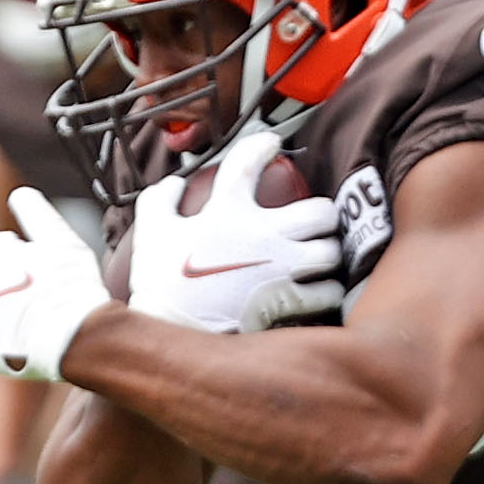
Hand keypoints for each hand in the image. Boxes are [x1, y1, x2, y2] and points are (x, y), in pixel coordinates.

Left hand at [0, 189, 110, 382]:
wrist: (76, 336)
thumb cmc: (75, 288)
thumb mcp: (65, 242)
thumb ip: (38, 216)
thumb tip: (18, 193)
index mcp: (3, 253)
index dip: (13, 255)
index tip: (27, 267)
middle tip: (28, 302)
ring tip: (18, 327)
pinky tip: (11, 349)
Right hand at [125, 127, 342, 335]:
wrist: (173, 339)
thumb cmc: (161, 285)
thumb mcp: (151, 233)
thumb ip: (160, 201)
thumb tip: (174, 183)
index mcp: (227, 211)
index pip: (248, 162)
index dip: (262, 145)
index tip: (271, 144)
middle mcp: (263, 235)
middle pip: (320, 210)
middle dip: (321, 215)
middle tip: (313, 222)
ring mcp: (282, 270)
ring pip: (332, 251)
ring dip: (328, 254)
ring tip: (317, 260)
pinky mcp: (293, 304)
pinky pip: (329, 293)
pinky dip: (326, 292)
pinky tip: (316, 293)